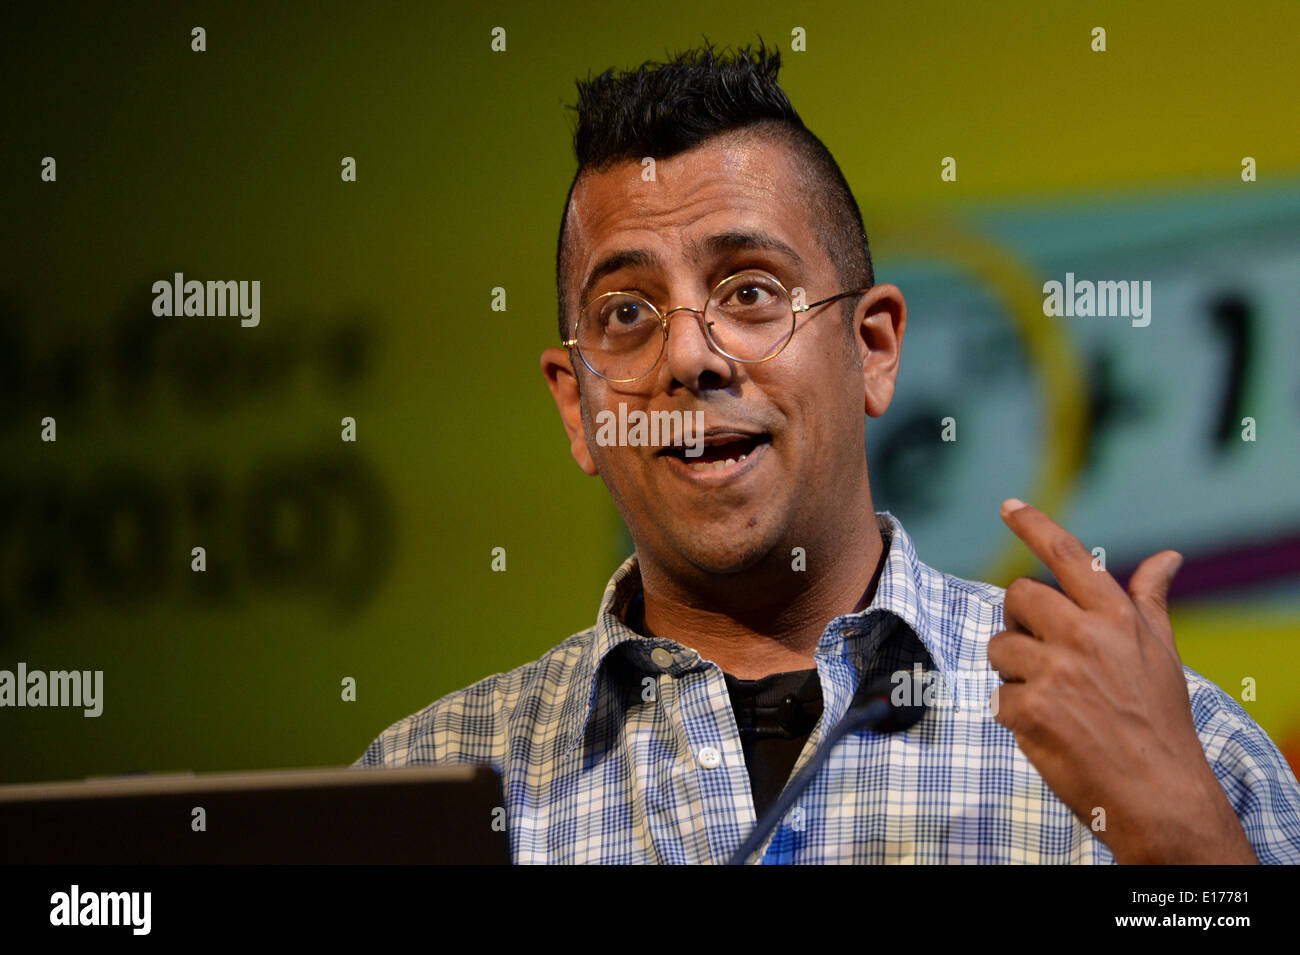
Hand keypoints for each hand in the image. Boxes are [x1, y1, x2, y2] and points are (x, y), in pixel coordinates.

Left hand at [987, 499, 1256, 863]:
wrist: (1159, 794)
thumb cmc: (1160, 721)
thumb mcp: (1162, 654)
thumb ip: (1150, 601)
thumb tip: (1167, 557)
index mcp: (1117, 618)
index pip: (1068, 556)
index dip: (1034, 525)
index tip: (1008, 505)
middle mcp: (1084, 636)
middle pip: (1018, 596)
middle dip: (1020, 621)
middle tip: (1042, 652)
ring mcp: (1053, 672)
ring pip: (999, 648)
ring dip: (1013, 671)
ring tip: (1053, 699)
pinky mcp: (1028, 708)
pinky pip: (997, 696)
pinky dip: (1014, 714)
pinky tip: (1047, 730)